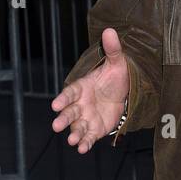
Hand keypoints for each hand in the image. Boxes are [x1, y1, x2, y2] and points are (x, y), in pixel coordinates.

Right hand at [50, 27, 128, 153]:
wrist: (125, 93)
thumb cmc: (116, 77)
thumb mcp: (117, 62)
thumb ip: (113, 49)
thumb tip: (111, 30)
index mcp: (82, 87)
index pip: (70, 93)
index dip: (63, 99)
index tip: (55, 105)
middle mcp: (80, 104)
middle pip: (69, 112)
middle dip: (63, 118)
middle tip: (56, 125)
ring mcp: (87, 117)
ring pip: (77, 126)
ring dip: (74, 133)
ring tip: (72, 141)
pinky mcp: (95, 129)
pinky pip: (89, 137)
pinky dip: (85, 143)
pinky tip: (82, 149)